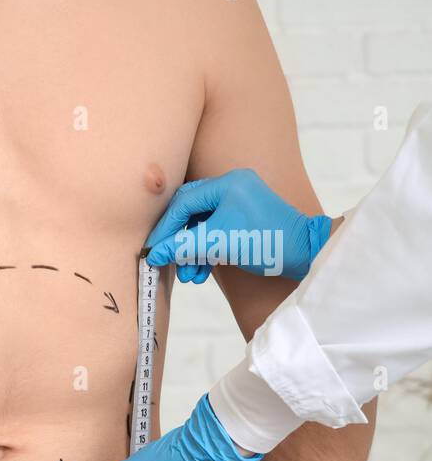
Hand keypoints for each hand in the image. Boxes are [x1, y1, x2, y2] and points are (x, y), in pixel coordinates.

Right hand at [144, 169, 331, 282]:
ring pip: (201, 227)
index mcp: (227, 184)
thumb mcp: (218, 244)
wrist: (307, 254)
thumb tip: (153, 255)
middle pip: (189, 213)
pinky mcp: (244, 221)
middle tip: (166, 260)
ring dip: (191, 252)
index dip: (165, 228)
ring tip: (189, 276)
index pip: (183, 203)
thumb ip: (182, 247)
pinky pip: (215, 233)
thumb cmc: (266, 241)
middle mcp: (232, 188)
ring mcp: (239, 204)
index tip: (153, 249)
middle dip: (177, 241)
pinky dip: (205, 253)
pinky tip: (201, 273)